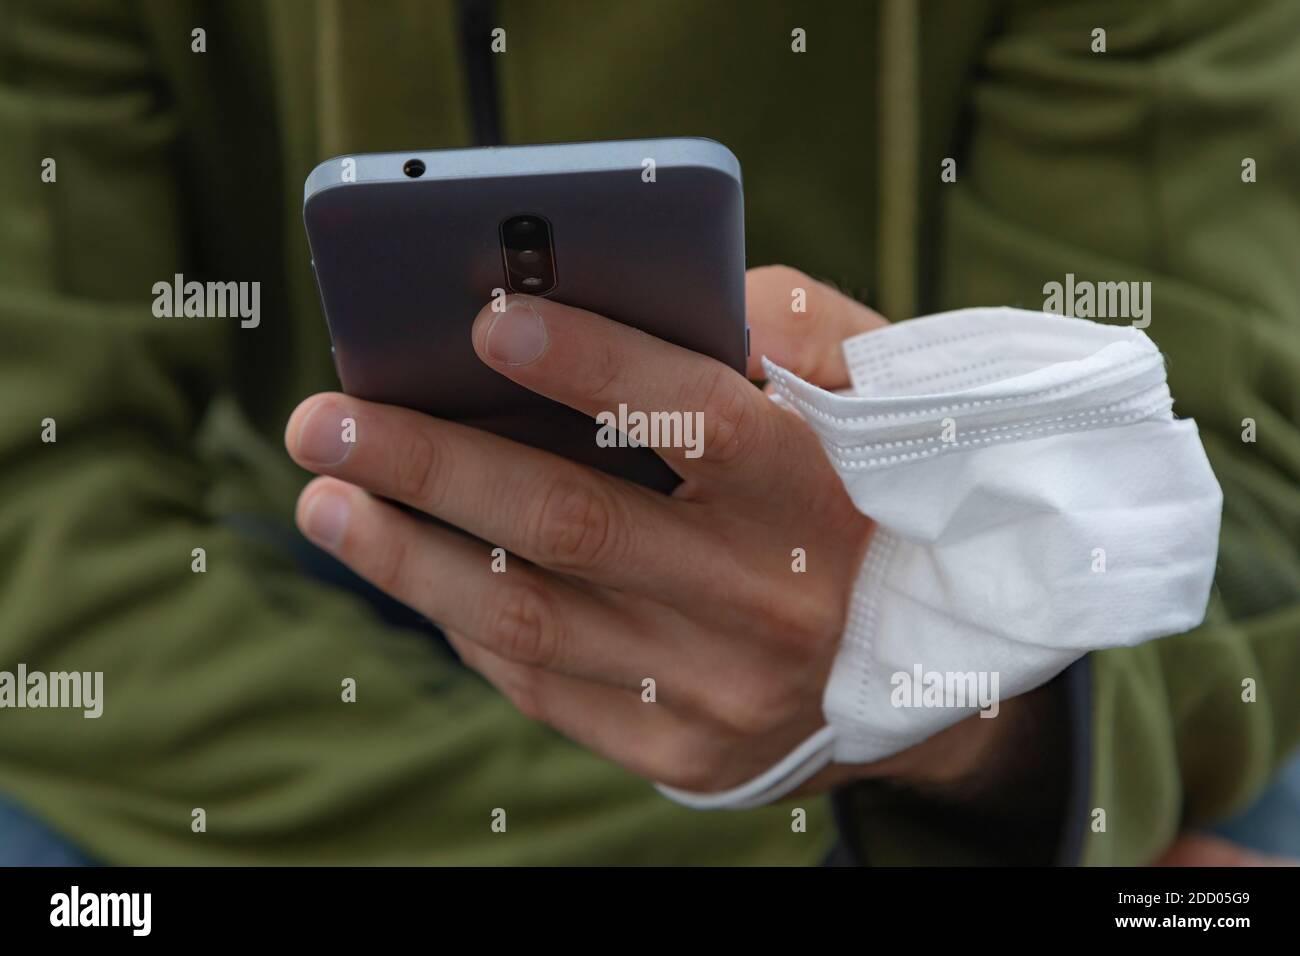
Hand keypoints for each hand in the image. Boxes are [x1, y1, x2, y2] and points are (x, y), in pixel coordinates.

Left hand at [285, 267, 985, 793]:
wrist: (917, 664)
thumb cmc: (860, 490)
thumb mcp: (864, 391)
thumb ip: (778, 326)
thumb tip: (631, 293)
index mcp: (818, 487)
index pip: (696, 415)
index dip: (588, 363)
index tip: (482, 318)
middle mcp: (767, 597)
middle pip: (572, 523)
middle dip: (430, 465)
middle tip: (324, 418)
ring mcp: (721, 690)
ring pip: (529, 620)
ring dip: (405, 558)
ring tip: (321, 501)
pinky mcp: (683, 755)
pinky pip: (543, 687)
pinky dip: (462, 621)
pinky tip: (411, 570)